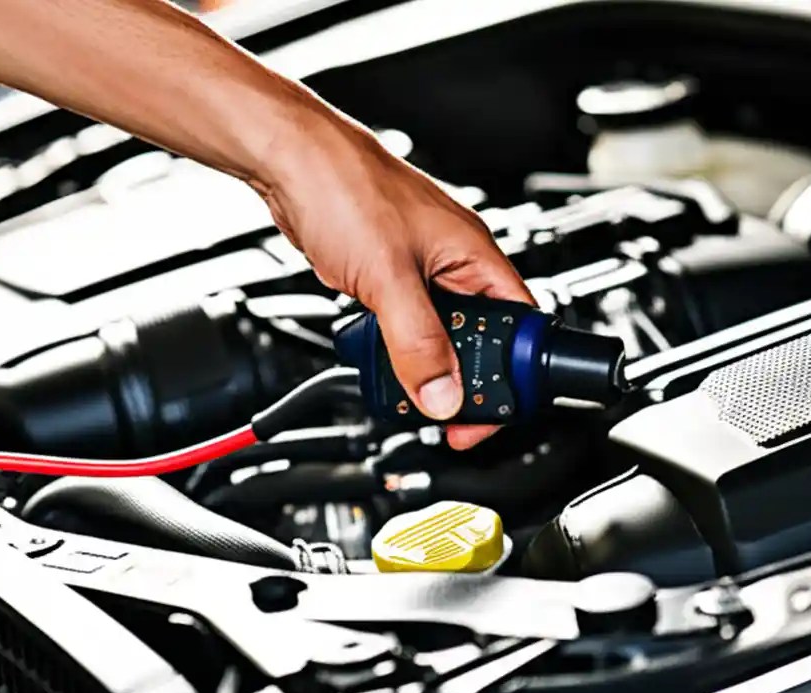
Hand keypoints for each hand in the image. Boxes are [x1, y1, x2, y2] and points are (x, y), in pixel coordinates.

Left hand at [252, 118, 532, 449]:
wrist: (289, 161)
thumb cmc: (343, 187)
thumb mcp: (388, 279)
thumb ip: (417, 345)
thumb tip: (443, 396)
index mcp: (475, 255)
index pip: (521, 329)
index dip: (512, 376)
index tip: (485, 413)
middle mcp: (455, 262)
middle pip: (480, 339)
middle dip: (460, 376)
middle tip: (440, 408)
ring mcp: (420, 268)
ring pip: (438, 335)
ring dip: (422, 363)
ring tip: (404, 383)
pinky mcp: (388, 274)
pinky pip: (406, 324)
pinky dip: (395, 346)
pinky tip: (378, 352)